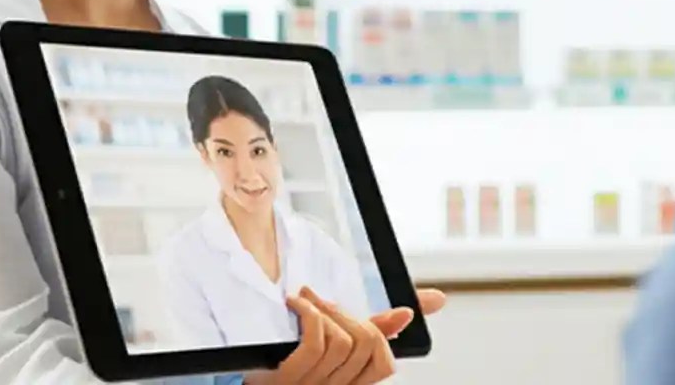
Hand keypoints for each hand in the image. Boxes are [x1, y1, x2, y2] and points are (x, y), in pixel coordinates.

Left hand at [245, 287, 447, 383]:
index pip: (386, 364)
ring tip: (303, 300)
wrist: (242, 376)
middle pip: (366, 343)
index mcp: (348, 384)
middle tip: (321, 299)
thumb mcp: (335, 341)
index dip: (392, 334)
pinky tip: (295, 305)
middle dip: (347, 312)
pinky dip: (309, 315)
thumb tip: (432, 302)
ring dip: (322, 310)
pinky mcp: (287, 379)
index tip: (399, 311)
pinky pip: (316, 343)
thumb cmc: (291, 358)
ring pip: (342, 341)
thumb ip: (378, 326)